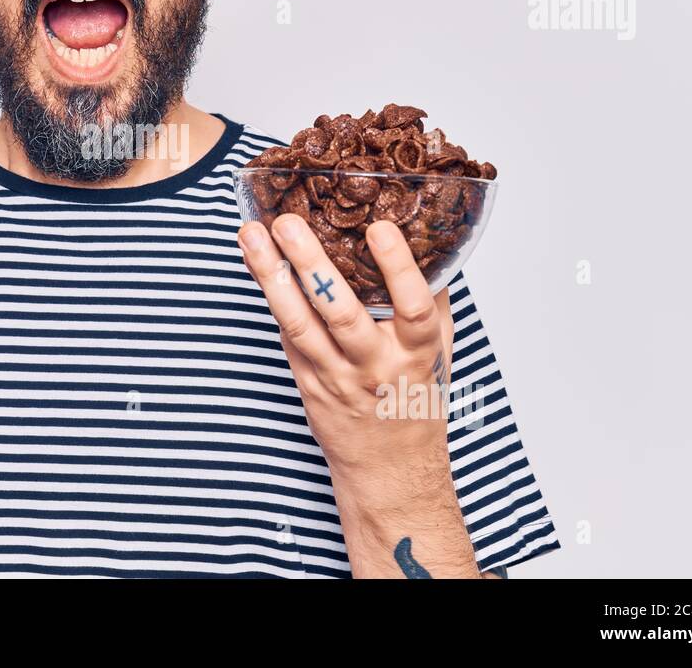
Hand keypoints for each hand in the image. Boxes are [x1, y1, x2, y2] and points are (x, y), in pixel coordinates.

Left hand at [237, 214, 455, 500]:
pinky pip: (286, 334)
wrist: (391, 469)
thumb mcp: (439, 351)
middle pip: (341, 313)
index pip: (413, 307)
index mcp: (417, 352)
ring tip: (252, 234)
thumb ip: (433, 300)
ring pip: (299, 323)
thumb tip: (427, 240)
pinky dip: (269, 295)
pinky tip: (254, 261)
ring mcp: (336, 376)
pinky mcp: (307, 382)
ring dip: (271, 276)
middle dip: (312, 265)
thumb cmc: (416, 399)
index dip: (397, 267)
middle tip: (287, 223)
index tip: (379, 228)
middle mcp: (375, 364)